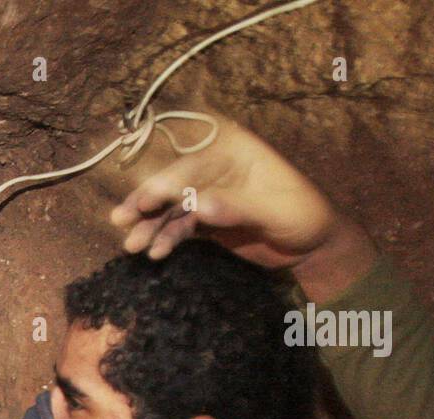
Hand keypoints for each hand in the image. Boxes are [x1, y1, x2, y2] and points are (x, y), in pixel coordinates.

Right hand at [110, 120, 354, 269]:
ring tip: (131, 245)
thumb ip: (238, 207)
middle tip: (120, 219)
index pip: (193, 164)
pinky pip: (180, 227)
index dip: (166, 183)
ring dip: (150, 225)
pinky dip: (166, 239)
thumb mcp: (277, 210)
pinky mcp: (207, 220)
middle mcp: (218, 169)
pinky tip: (156, 253)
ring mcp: (210, 195)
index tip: (145, 200)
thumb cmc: (305, 217)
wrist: (313, 246)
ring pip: (172, 207)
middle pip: (174, 183)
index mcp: (236, 152)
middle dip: (146, 202)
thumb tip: (199, 206)